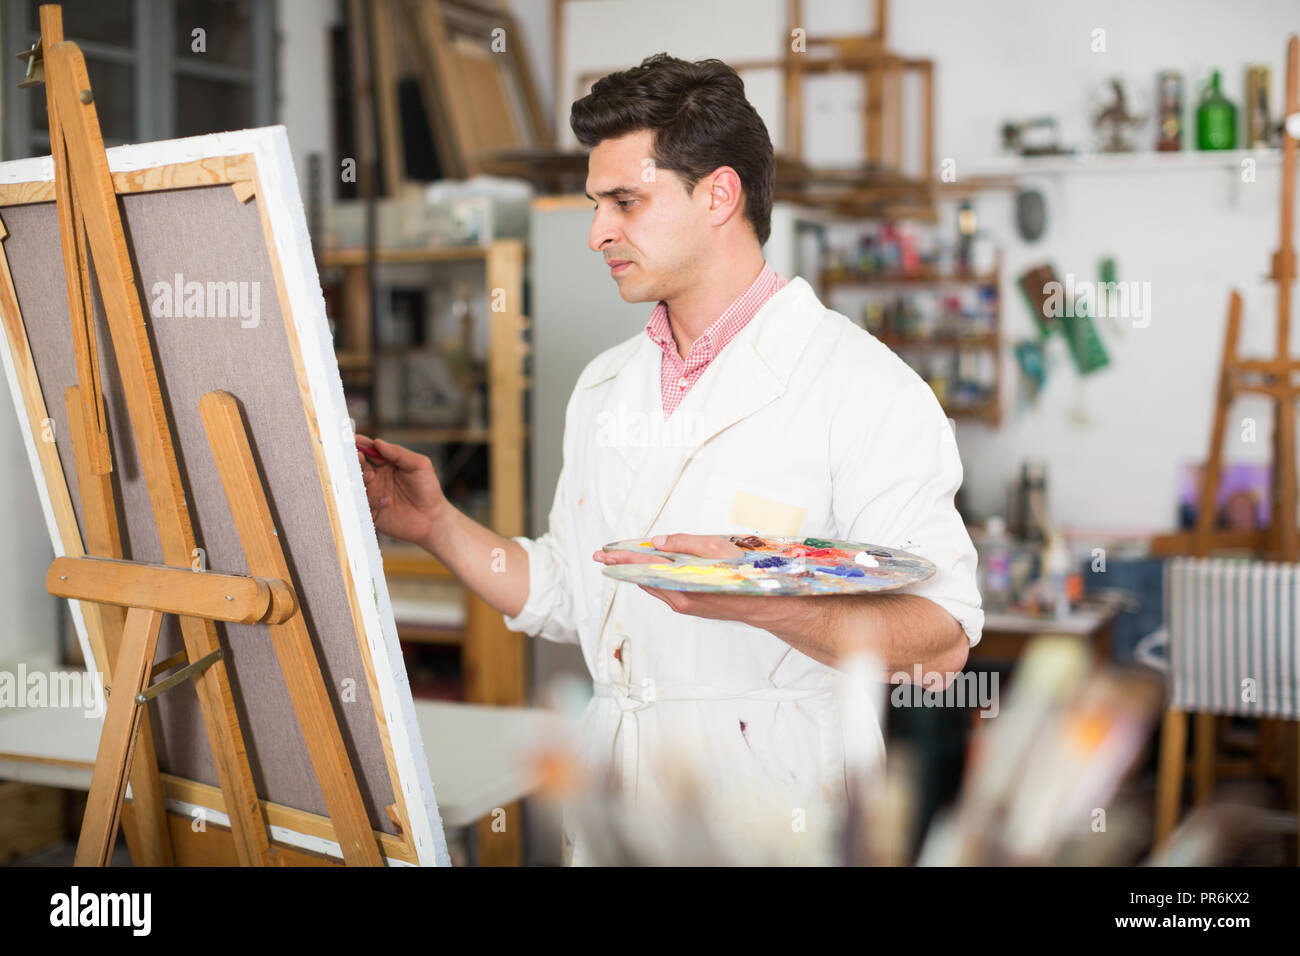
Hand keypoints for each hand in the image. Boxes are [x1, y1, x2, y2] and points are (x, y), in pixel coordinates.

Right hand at [357, 435, 446, 545]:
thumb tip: (378, 442)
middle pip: (358, 467)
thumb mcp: (419, 465)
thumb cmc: (428, 489)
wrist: (433, 518)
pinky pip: (365, 506)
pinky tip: (387, 501)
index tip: (355, 439)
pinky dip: (373, 501)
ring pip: (357, 485)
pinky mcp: (373, 512)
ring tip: (371, 476)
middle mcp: (376, 478)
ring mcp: (373, 495)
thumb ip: (399, 453)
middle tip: (358, 457)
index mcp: (386, 464)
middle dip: (356, 460)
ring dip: (361, 478)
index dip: (362, 445)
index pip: (369, 451)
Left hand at [593, 533, 776, 624]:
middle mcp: (678, 598)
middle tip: (602, 556)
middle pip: (643, 579)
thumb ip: (684, 543)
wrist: (764, 604)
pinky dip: (652, 579)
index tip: (606, 553)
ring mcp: (683, 605)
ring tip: (620, 562)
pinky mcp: (689, 607)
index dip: (624, 558)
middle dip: (623, 566)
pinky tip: (648, 571)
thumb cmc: (744, 573)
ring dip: (636, 573)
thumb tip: (658, 543)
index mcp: (683, 582)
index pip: (645, 567)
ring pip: (652, 586)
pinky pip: (663, 590)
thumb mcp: (716, 548)